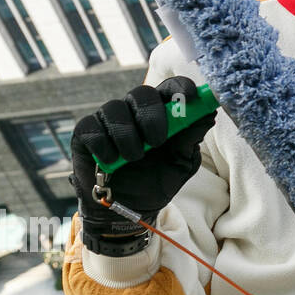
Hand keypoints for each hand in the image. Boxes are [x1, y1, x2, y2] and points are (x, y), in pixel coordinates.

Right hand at [69, 76, 216, 252]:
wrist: (128, 208)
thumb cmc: (158, 179)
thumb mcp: (182, 163)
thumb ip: (191, 140)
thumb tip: (209, 115)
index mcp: (163, 112)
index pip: (171, 87)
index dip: (180, 87)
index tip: (190, 96)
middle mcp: (134, 110)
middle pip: (141, 93)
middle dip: (152, 116)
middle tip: (157, 141)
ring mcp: (109, 120)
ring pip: (114, 109)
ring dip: (127, 136)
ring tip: (134, 158)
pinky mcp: (85, 133)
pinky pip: (91, 127)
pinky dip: (103, 146)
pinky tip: (111, 162)